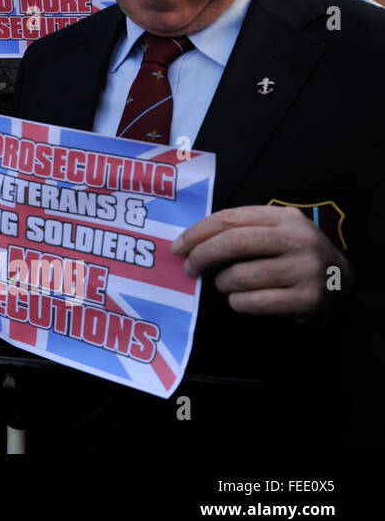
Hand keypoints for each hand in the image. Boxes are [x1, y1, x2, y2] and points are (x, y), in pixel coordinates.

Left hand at [170, 205, 348, 315]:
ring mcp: (306, 270)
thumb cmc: (294, 254)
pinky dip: (238, 303)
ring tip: (225, 285)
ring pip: (240, 276)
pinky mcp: (308, 299)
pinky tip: (242, 300)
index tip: (178, 246)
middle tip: (189, 268)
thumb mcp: (276, 231)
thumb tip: (190, 243)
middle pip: (233, 244)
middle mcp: (298, 240)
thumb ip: (242, 230)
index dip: (197, 233)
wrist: (342, 282)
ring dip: (222, 284)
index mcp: (285, 218)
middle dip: (202, 256)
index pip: (230, 219)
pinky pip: (255, 302)